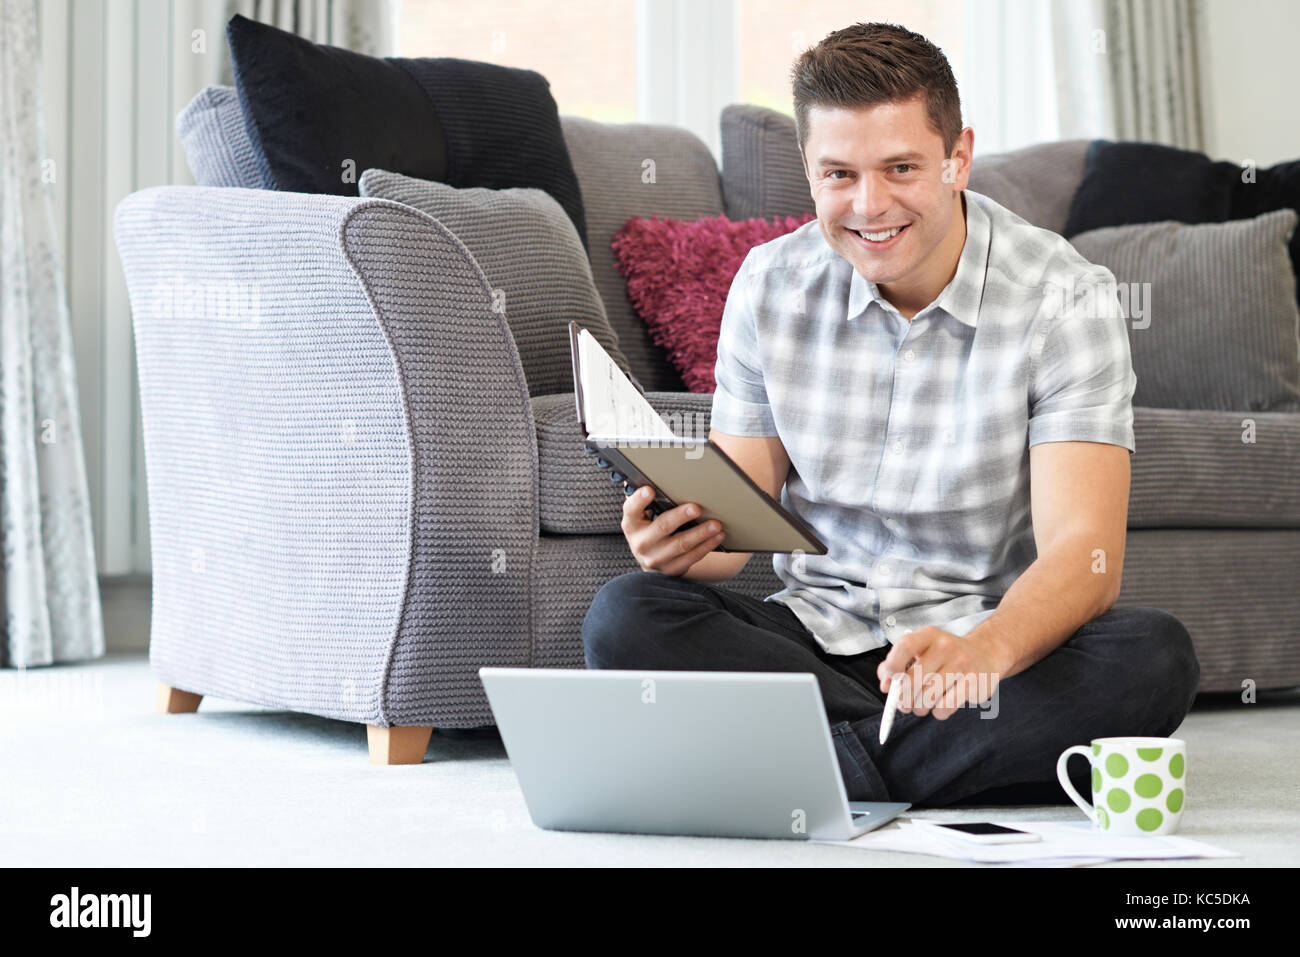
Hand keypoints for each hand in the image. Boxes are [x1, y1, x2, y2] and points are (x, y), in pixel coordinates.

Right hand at [621, 485, 725, 577]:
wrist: (651, 558)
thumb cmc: (651, 528)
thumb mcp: (643, 515)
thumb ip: (651, 500)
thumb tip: (663, 476)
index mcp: (632, 523)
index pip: (632, 509)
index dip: (639, 500)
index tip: (650, 490)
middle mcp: (641, 541)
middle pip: (662, 527)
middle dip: (681, 516)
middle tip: (697, 508)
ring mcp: (655, 558)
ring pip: (681, 544)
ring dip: (701, 533)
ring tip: (716, 524)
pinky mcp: (671, 569)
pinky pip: (692, 557)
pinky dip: (707, 546)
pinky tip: (717, 536)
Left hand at [876, 626, 1004, 719]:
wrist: (986, 654)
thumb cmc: (945, 656)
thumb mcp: (923, 650)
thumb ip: (899, 663)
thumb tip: (886, 686)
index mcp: (929, 635)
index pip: (905, 646)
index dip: (892, 665)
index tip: (890, 681)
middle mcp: (946, 646)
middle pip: (912, 680)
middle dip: (903, 698)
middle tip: (903, 704)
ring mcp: (961, 664)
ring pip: (927, 698)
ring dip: (919, 708)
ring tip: (921, 706)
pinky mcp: (973, 684)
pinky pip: (944, 707)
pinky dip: (937, 712)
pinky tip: (940, 705)